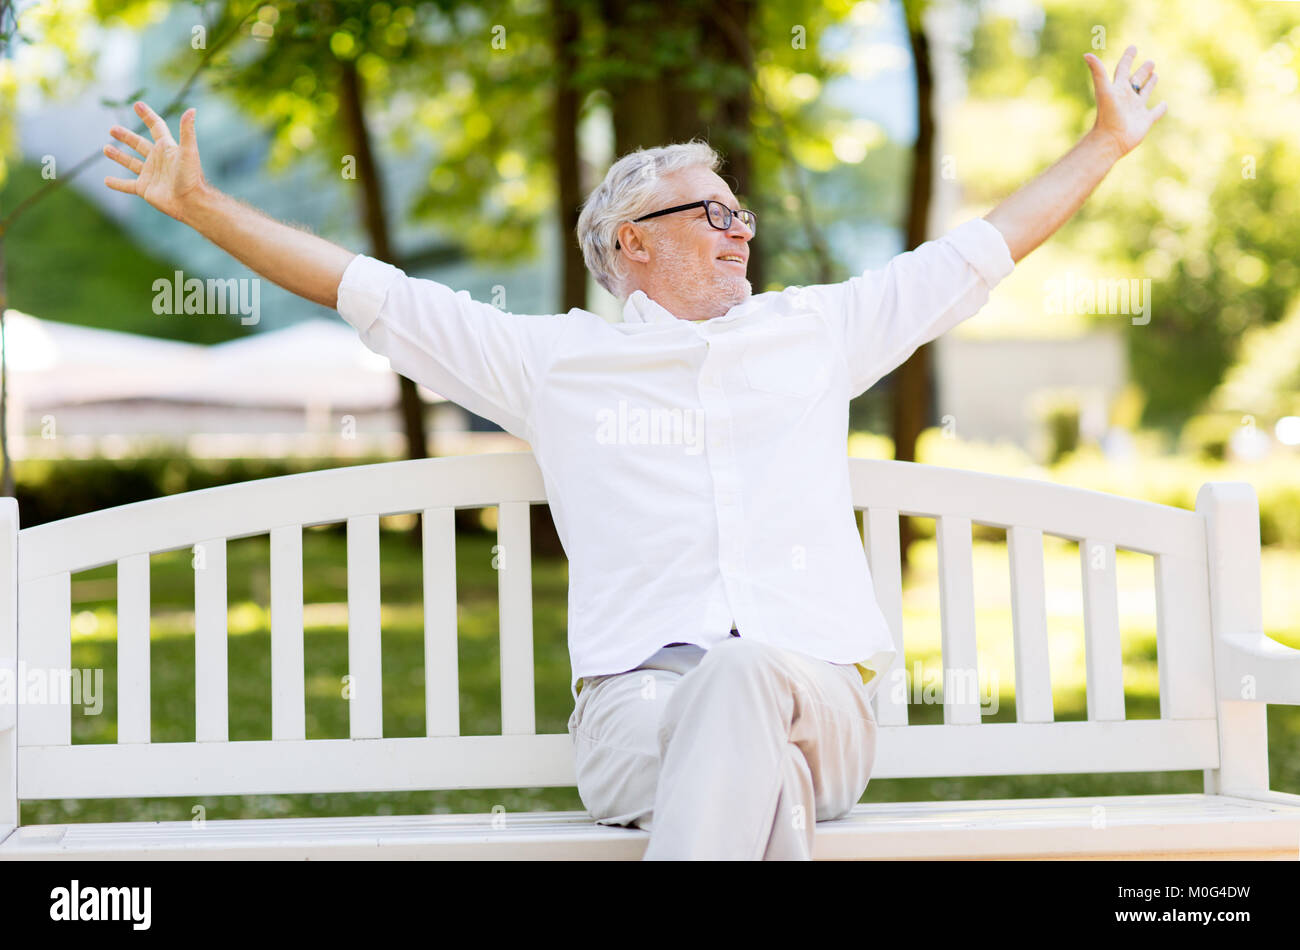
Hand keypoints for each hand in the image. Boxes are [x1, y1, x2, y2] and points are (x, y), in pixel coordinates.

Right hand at [103, 101, 207, 222]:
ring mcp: (150, 174)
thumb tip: (192, 110)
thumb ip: (187, 131)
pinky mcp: (145, 189)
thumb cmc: (191, 177)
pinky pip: (127, 185)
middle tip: (112, 129)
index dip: (148, 116)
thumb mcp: (188, 151)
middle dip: (126, 136)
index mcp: (167, 148)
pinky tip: (106, 181)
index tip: (137, 105)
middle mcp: (158, 160)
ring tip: (105, 148)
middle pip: (139, 144)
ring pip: (131, 162)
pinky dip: (117, 183)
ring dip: (119, 156)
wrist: (190, 203)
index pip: (156, 127)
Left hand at [1084, 45, 1167, 157]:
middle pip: (1136, 80)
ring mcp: (1136, 109)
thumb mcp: (1104, 90)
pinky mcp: (1145, 121)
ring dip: (1150, 85)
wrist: (1111, 139)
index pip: (1123, 69)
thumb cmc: (1107, 114)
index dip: (1127, 58)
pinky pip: (1155, 113)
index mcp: (1118, 89)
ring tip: (1155, 75)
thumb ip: (1098, 72)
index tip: (1133, 48)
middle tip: (1150, 62)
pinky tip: (1164, 104)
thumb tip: (1086, 54)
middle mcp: (1127, 97)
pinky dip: (1161, 109)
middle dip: (1143, 71)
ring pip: (1145, 93)